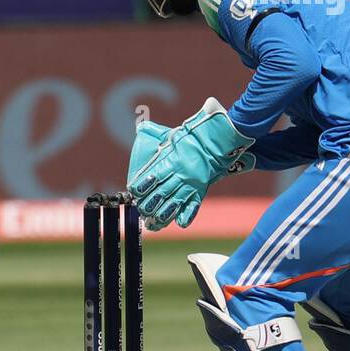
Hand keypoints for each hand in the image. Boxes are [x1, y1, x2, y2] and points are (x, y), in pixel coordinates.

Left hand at [129, 98, 254, 227]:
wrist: (216, 141)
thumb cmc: (190, 138)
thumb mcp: (171, 135)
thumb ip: (154, 133)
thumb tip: (140, 126)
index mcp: (171, 160)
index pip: (152, 176)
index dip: (142, 186)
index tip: (134, 192)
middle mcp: (180, 174)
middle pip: (162, 193)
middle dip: (149, 205)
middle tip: (141, 212)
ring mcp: (191, 183)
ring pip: (175, 202)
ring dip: (163, 215)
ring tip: (153, 224)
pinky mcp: (201, 189)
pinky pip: (194, 204)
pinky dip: (187, 214)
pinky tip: (180, 223)